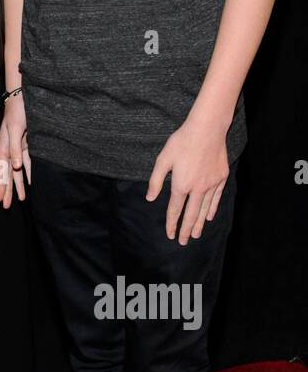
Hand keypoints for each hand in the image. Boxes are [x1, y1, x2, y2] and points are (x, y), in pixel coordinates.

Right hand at [0, 95, 30, 206]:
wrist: (24, 97)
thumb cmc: (17, 111)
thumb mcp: (15, 129)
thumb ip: (15, 148)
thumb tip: (15, 167)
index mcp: (4, 147)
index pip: (2, 171)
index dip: (1, 185)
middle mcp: (10, 150)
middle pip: (8, 174)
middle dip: (7, 190)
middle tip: (5, 205)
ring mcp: (18, 148)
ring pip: (18, 171)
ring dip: (18, 184)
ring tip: (19, 199)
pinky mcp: (27, 145)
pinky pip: (27, 163)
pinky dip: (28, 173)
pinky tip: (30, 183)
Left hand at [147, 118, 229, 244]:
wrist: (207, 129)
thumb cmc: (182, 142)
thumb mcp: (163, 159)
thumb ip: (155, 180)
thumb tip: (150, 198)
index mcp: (181, 184)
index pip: (175, 209)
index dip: (171, 223)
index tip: (170, 235)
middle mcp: (197, 188)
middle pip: (191, 214)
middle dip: (186, 230)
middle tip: (184, 242)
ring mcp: (211, 184)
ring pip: (205, 209)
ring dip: (199, 224)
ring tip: (196, 235)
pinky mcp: (221, 178)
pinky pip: (216, 198)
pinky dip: (212, 209)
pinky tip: (209, 217)